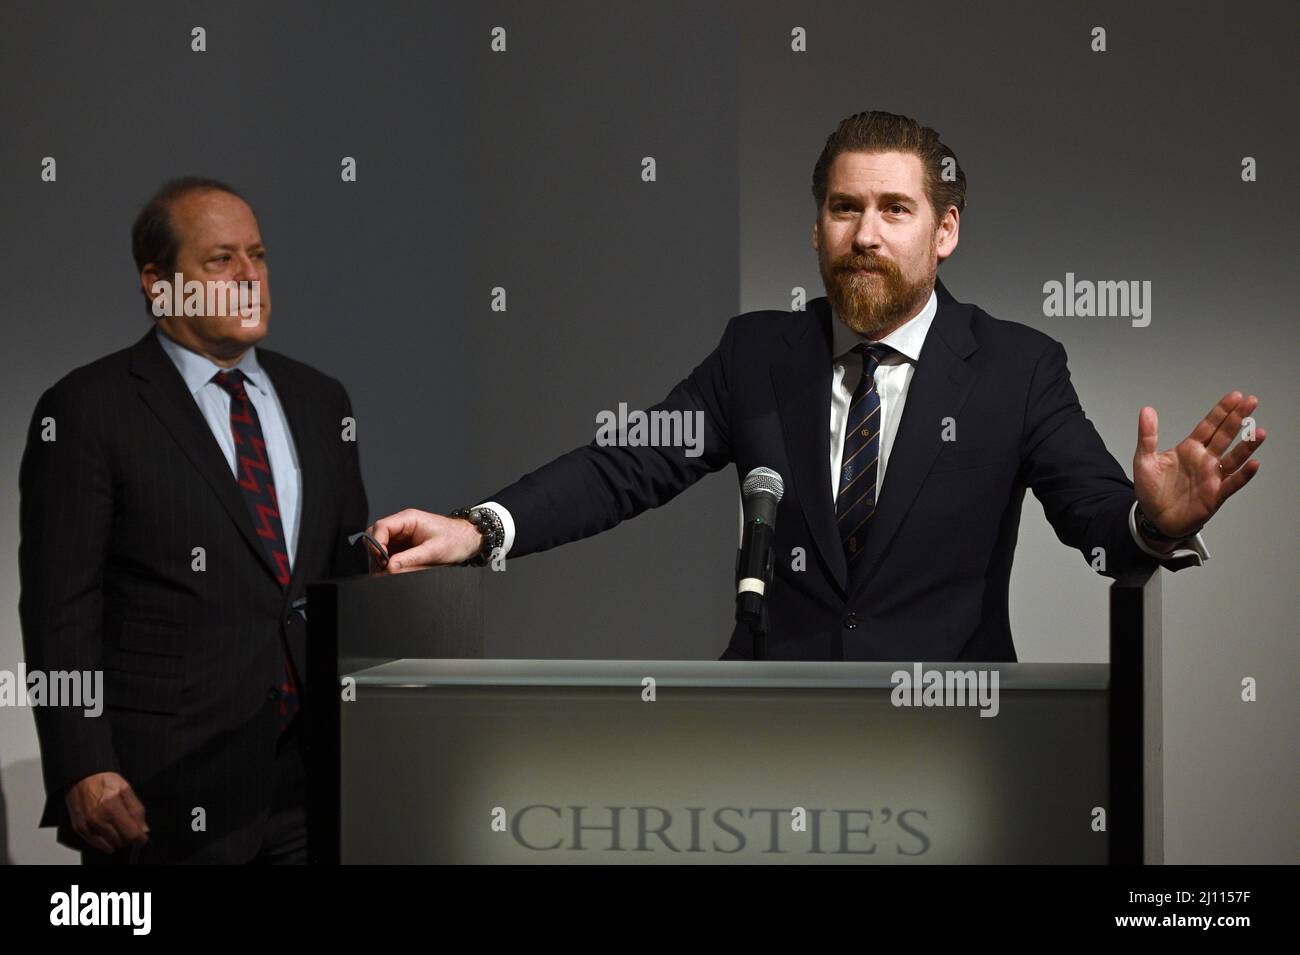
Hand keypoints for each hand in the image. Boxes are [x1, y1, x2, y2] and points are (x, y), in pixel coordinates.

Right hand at [65, 772, 148, 853]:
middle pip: (121, 842)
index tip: (143, 837)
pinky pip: (97, 844)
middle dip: (129, 837)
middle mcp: (98, 819)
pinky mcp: (79, 829)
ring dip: (118, 840)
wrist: (81, 777)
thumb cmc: (104, 781)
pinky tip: (108, 832)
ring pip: (110, 846)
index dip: (140, 838)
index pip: (131, 834)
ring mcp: (87, 825)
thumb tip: (143, 829)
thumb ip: (136, 809)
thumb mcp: (126, 789)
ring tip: (119, 828)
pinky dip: (106, 842)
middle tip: (129, 827)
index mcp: (112, 807)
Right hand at [367, 509, 482, 572]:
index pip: (380, 527)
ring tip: (389, 574)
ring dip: (381, 561)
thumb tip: (389, 568)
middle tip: (383, 571)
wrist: (469, 541)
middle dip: (376, 554)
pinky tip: (393, 572)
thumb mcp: (434, 551)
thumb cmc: (455, 540)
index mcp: (408, 519)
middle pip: (376, 536)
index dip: (376, 544)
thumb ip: (410, 559)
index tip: (382, 561)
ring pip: (380, 546)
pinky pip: (390, 554)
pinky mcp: (405, 546)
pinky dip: (388, 564)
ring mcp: (402, 535)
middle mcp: (402, 525)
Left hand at [1133, 390, 1264, 538]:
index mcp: (1189, 449)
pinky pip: (1233, 483)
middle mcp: (1204, 460)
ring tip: (1259, 431)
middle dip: (1238, 419)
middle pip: (1225, 436)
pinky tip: (1254, 463)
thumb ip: (1147, 436)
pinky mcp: (1215, 495)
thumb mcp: (1144, 460)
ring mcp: (1212, 477)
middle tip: (1252, 401)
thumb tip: (1146, 410)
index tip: (1235, 396)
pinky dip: (1244, 475)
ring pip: (1234, 458)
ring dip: (1246, 446)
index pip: (1209, 426)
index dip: (1222, 411)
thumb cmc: (1151, 490)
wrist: (1154, 518)